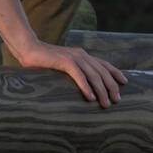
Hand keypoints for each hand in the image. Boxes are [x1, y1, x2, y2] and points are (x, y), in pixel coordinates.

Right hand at [11, 40, 127, 107]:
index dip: (115, 73)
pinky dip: (86, 87)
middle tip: (116, 100)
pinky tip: (90, 97)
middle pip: (102, 72)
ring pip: (94, 75)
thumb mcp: (62, 65)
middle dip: (111, 87)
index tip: (124, 83)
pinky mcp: (64, 61)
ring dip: (101, 91)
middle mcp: (81, 55)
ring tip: (105, 103)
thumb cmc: (42, 60)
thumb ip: (72, 71)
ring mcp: (73, 57)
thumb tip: (79, 86)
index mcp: (82, 55)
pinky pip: (79, 76)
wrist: (28, 48)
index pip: (104, 64)